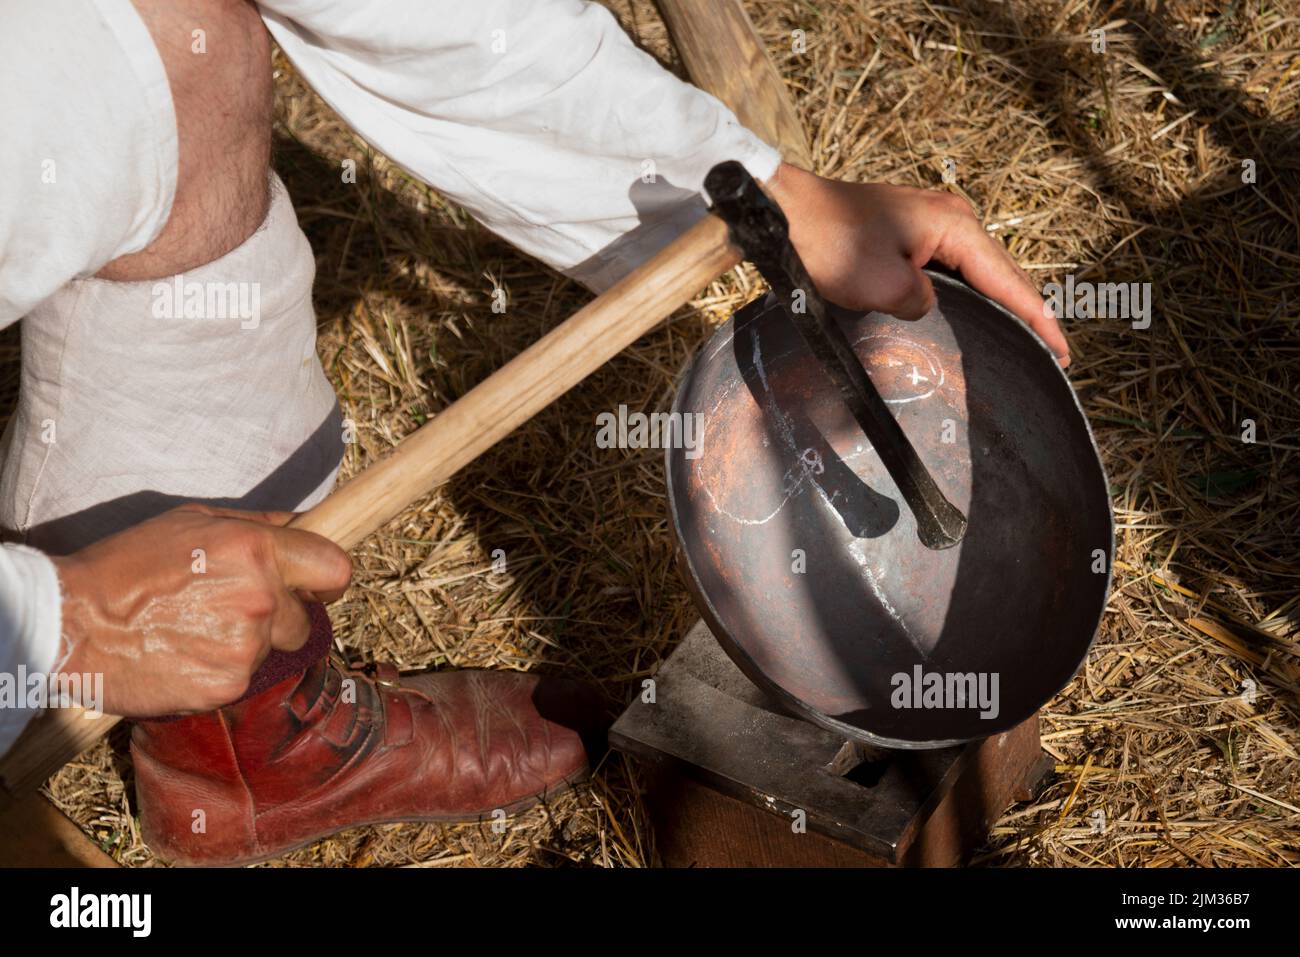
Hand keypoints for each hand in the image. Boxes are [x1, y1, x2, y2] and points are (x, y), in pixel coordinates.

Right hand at [51, 504, 351, 716]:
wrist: (73, 623)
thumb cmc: (129, 564)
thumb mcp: (192, 521)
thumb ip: (256, 524)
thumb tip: (299, 524)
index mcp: (257, 550)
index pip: (335, 569)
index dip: (327, 581)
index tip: (315, 587)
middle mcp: (261, 598)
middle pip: (304, 618)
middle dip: (279, 616)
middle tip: (229, 611)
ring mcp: (246, 647)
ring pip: (271, 650)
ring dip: (247, 644)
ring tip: (194, 631)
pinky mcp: (227, 686)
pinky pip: (243, 678)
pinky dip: (221, 670)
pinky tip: (184, 655)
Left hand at [765, 163, 1069, 366]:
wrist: (786, 211)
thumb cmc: (830, 242)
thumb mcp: (884, 286)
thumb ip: (922, 303)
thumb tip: (926, 304)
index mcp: (955, 226)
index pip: (1009, 281)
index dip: (1037, 320)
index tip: (1061, 352)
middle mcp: (952, 215)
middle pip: (1001, 271)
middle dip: (1028, 309)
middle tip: (1054, 350)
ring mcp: (930, 217)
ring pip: (977, 267)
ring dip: (1000, 299)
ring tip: (1027, 334)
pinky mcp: (908, 226)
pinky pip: (952, 263)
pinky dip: (970, 287)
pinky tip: (976, 308)